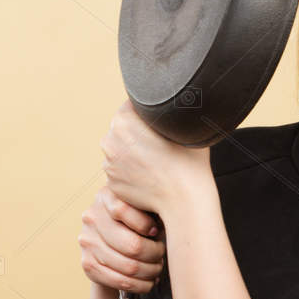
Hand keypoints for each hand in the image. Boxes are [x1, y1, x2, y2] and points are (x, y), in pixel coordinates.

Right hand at [79, 185, 164, 294]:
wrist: (111, 240)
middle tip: (161, 254)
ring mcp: (87, 242)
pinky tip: (148, 281)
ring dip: (150, 271)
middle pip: (131, 245)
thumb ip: (152, 208)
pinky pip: (119, 281)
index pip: (123, 210)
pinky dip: (140, 285)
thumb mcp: (143, 206)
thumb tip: (176, 221)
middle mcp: (92, 218)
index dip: (146, 224)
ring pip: (128, 266)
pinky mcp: (87, 264)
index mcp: (106, 196)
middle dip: (154, 254)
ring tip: (157, 267)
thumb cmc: (137, 220)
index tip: (157, 230)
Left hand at [100, 100, 213, 217]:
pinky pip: (122, 171)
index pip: (131, 106)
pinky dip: (133, 172)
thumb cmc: (189, 162)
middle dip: (138, 133)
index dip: (148, 112)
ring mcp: (109, 164)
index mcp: (123, 119)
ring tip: (157, 162)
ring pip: (121, 151)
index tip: (160, 123)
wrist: (185, 200)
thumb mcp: (185, 123)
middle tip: (161, 144)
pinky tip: (151, 176)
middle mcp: (110, 140)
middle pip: (123, 128)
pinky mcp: (112, 183)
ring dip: (134, 153)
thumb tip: (173, 98)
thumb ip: (171, 108)